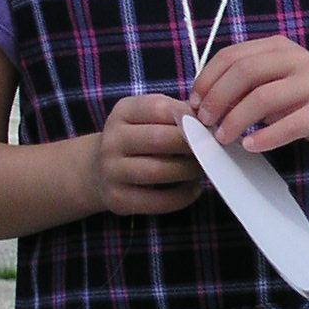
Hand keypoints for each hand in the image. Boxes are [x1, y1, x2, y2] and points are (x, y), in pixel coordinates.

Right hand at [86, 92, 204, 216]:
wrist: (98, 171)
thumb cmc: (138, 139)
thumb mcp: (147, 117)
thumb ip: (175, 113)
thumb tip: (209, 120)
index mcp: (122, 112)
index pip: (158, 108)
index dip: (187, 116)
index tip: (207, 125)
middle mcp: (112, 141)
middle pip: (159, 139)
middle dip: (191, 144)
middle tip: (210, 149)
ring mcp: (112, 171)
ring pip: (158, 171)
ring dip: (188, 171)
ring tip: (202, 168)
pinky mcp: (118, 199)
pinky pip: (157, 200)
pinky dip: (182, 196)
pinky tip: (194, 189)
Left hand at [191, 36, 308, 159]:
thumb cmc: (305, 103)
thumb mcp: (274, 84)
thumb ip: (245, 85)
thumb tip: (201, 101)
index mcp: (279, 47)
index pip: (232, 55)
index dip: (207, 79)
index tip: (194, 103)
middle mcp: (297, 59)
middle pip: (244, 72)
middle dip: (217, 98)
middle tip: (205, 121)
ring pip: (262, 98)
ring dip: (236, 120)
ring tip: (224, 138)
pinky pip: (288, 125)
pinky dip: (264, 138)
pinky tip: (250, 147)